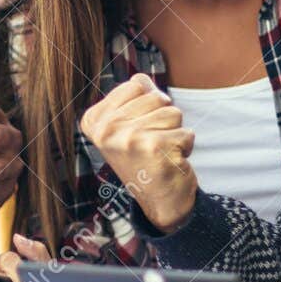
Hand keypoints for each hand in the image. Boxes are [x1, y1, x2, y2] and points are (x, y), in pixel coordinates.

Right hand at [79, 73, 197, 231]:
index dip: (148, 104)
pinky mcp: (154, 148)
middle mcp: (106, 130)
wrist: (157, 201)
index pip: (137, 83)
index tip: (138, 129)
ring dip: (175, 132)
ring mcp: (128, 139)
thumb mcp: (126, 125)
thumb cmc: (145, 157)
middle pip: (157, 97)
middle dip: (163, 118)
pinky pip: (187, 132)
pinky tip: (170, 162)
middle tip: (152, 143)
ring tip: (161, 152)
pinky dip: (185, 147)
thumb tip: (143, 80)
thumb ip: (133, 96)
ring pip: (173, 113)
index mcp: (94, 120)